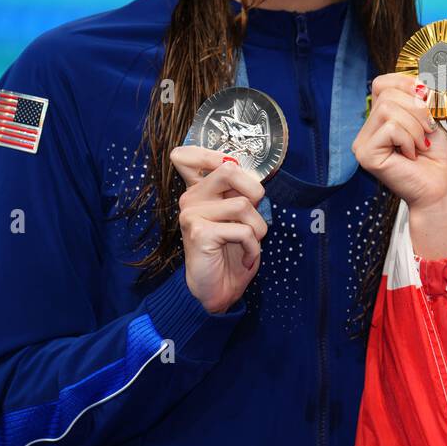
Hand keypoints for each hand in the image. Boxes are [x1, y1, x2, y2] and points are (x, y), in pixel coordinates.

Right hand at [169, 147, 268, 313]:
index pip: (188, 156)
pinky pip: (243, 230)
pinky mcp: (199, 233)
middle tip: (255, 213)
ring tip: (251, 243)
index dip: (211, 154)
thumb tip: (254, 177)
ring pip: (243, 205)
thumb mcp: (238, 218)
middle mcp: (191, 198)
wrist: (218, 291)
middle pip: (228, 169)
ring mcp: (192, 214)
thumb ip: (239, 193)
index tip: (231, 166)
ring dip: (258, 228)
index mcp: (199, 192)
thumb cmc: (231, 254)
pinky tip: (246, 257)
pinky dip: (253, 247)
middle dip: (254, 191)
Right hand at [352, 73, 446, 211]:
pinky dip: (409, 139)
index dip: (407, 85)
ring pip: (388, 109)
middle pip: (387, 95)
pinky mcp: (366, 155)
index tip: (428, 101)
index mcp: (379, 119)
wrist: (443, 189)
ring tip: (420, 146)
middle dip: (417, 110)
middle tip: (427, 133)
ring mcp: (363, 144)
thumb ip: (418, 97)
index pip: (382, 83)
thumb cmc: (438, 159)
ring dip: (415, 127)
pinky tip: (411, 155)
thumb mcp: (429, 117)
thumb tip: (419, 78)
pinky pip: (390, 128)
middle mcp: (367, 130)